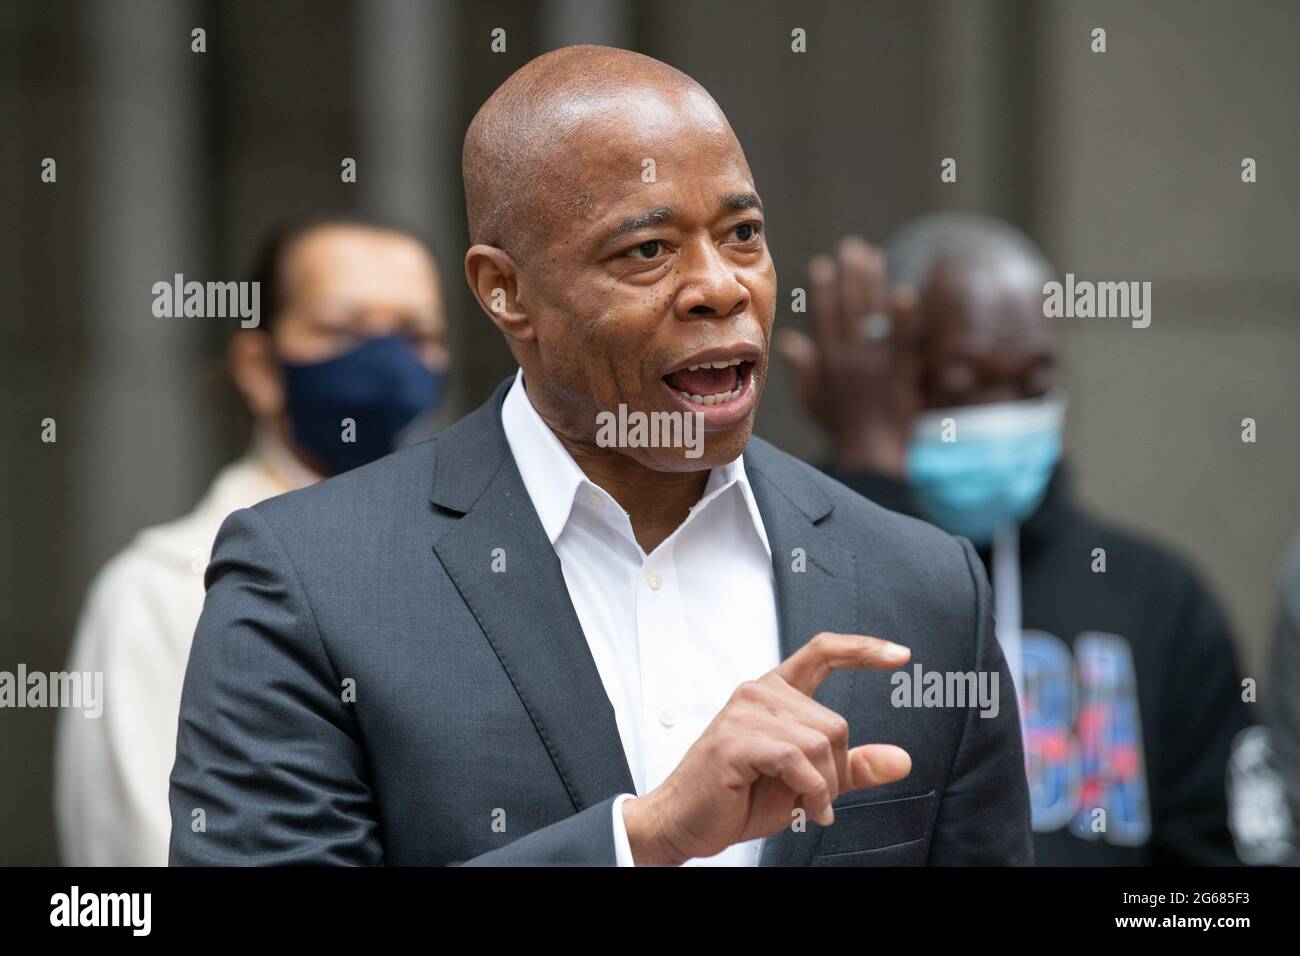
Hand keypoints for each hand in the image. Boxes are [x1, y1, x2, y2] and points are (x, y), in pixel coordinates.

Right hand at [621, 632, 912, 864]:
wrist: (688, 820)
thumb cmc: (739, 796)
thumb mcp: (808, 780)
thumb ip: (851, 765)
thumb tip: (899, 760)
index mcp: (774, 692)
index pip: (822, 653)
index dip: (862, 649)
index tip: (898, 654)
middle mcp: (758, 694)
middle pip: (834, 721)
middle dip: (837, 770)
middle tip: (818, 796)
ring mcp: (743, 713)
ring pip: (819, 742)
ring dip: (824, 786)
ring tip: (808, 804)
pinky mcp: (734, 740)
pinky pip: (796, 759)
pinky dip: (811, 790)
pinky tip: (806, 808)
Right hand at [776, 236, 920, 476]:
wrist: (872, 452)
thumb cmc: (839, 426)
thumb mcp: (812, 399)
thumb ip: (803, 369)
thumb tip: (788, 340)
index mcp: (829, 364)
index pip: (825, 319)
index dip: (824, 290)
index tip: (823, 265)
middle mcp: (851, 360)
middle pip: (850, 309)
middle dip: (850, 276)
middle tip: (852, 248)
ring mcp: (877, 365)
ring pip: (874, 317)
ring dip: (873, 285)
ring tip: (873, 257)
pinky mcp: (902, 373)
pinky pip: (903, 340)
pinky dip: (904, 318)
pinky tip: (905, 293)